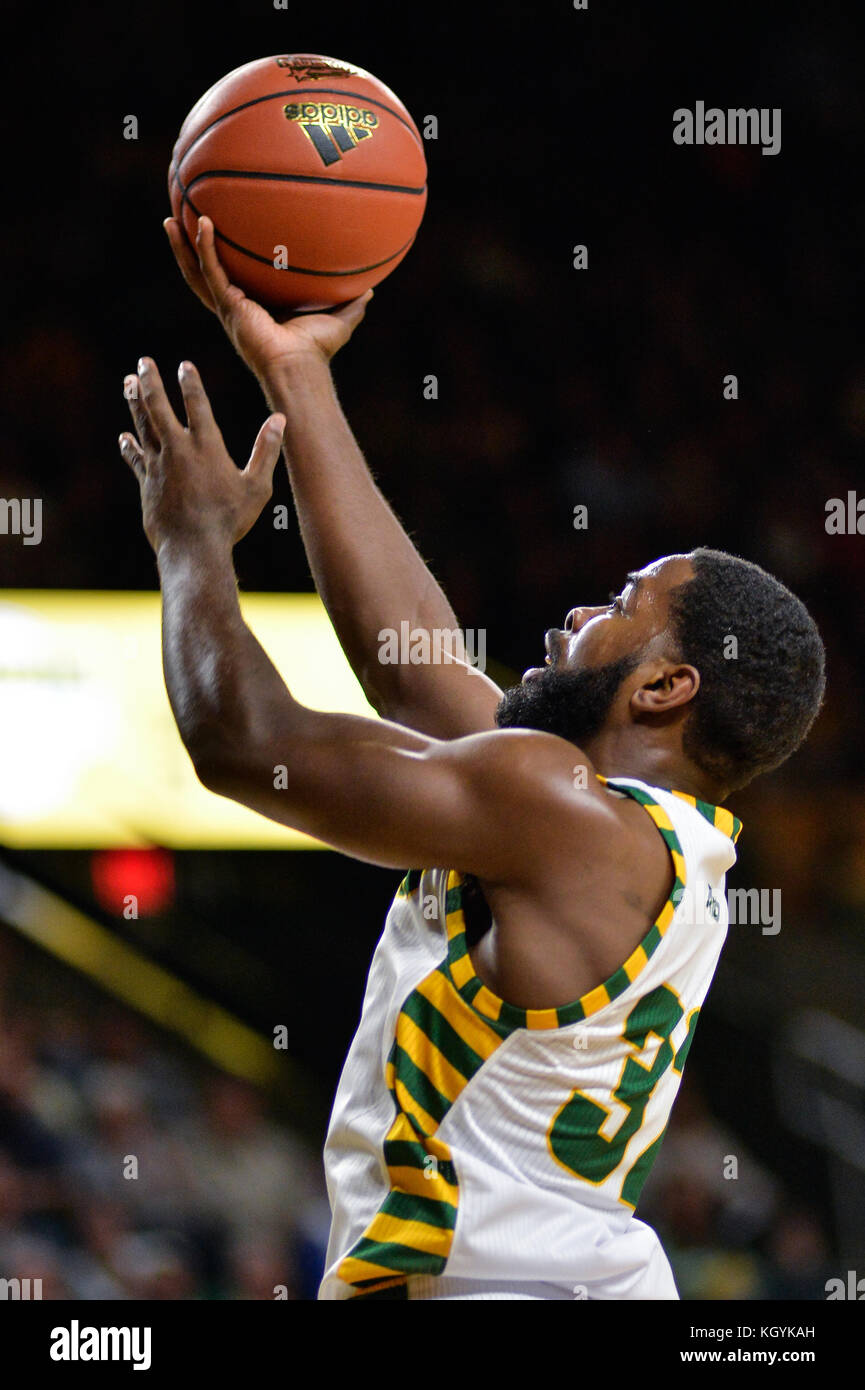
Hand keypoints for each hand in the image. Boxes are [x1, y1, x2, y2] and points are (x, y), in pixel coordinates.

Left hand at [119, 357, 284, 553]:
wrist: (193, 549)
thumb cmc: (229, 520)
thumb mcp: (256, 486)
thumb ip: (266, 450)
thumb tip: (279, 418)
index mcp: (206, 447)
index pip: (197, 405)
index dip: (190, 383)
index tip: (184, 365)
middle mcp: (178, 450)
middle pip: (159, 408)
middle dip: (150, 382)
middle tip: (142, 362)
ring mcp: (159, 466)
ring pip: (143, 427)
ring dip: (135, 403)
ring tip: (127, 384)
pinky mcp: (148, 485)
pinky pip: (136, 460)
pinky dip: (130, 448)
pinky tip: (124, 438)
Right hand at [163, 215, 371, 378]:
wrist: (300, 368)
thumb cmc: (317, 352)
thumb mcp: (339, 320)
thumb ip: (352, 304)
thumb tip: (371, 290)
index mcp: (253, 309)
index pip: (231, 280)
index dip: (220, 262)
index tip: (214, 240)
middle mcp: (235, 308)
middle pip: (203, 274)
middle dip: (188, 251)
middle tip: (176, 223)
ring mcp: (229, 307)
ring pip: (197, 272)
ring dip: (182, 247)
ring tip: (169, 220)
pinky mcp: (229, 306)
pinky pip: (212, 270)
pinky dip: (204, 247)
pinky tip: (200, 223)